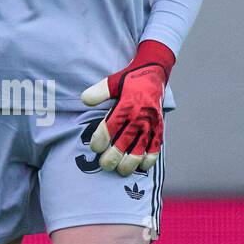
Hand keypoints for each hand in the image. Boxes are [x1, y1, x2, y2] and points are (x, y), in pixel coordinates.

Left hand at [80, 40, 174, 174]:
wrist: (155, 72)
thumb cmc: (130, 79)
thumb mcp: (113, 81)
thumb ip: (99, 91)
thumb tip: (84, 100)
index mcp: (126, 104)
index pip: (110, 127)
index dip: (100, 140)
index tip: (94, 147)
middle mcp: (140, 116)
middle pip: (125, 142)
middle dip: (113, 157)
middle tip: (104, 165)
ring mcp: (151, 123)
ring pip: (141, 149)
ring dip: (131, 163)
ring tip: (121, 171)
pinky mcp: (159, 127)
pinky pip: (156, 146)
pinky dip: (150, 158)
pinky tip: (142, 167)